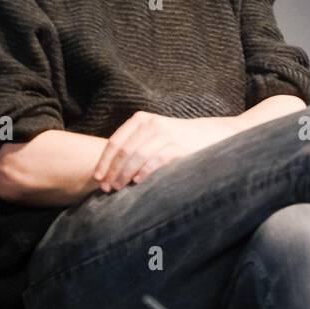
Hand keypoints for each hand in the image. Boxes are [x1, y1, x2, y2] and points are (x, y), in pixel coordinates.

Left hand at [92, 112, 233, 192]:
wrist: (210, 134)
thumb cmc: (176, 139)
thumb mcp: (152, 134)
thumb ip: (133, 144)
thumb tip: (108, 170)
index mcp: (141, 120)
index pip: (115, 142)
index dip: (104, 162)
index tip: (98, 178)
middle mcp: (152, 124)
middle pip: (124, 151)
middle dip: (113, 171)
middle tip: (107, 188)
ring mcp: (167, 134)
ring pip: (138, 156)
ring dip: (125, 175)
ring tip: (119, 188)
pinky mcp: (179, 146)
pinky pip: (156, 160)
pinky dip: (145, 172)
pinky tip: (138, 182)